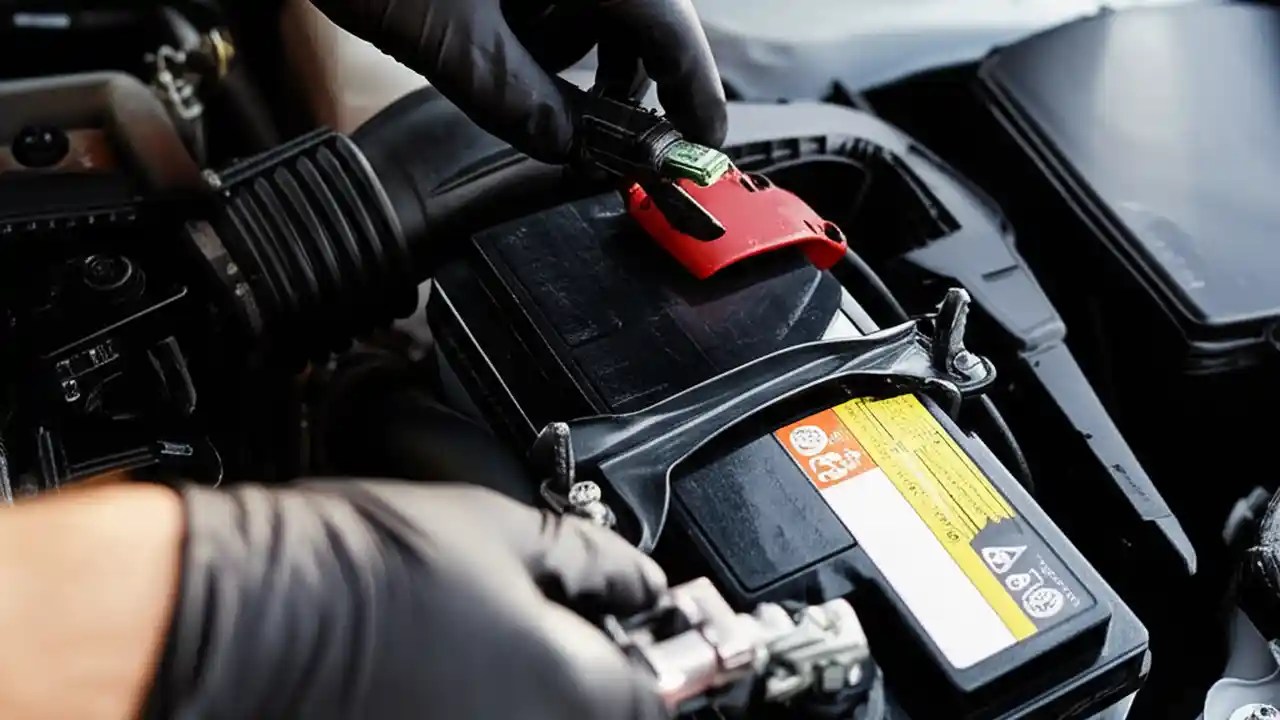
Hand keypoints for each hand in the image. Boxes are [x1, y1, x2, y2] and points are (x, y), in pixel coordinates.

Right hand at [149, 481, 670, 719]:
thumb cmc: (358, 570)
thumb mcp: (504, 529)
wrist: (239, 616)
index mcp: (577, 696)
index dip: (642, 644)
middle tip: (546, 619)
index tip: (624, 620)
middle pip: (598, 714)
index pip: (656, 690)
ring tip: (475, 640)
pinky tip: (437, 671)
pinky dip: (473, 704)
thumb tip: (639, 579)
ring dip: (526, 691)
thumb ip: (596, 562)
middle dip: (586, 670)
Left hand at [308, 0, 727, 162]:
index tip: (701, 142)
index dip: (692, 95)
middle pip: (638, 16)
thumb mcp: (450, 40)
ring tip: (505, 65)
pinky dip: (532, 16)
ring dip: (563, 48)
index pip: (671, 30)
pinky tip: (485, 28)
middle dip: (613, 79)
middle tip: (592, 134)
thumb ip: (520, 103)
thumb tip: (568, 147)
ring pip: (591, 1)